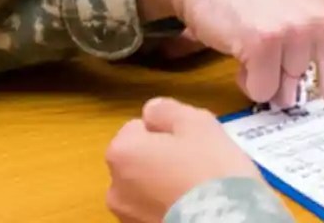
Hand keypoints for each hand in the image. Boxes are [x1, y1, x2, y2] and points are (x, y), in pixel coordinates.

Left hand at [106, 98, 260, 222]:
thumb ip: (167, 110)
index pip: (138, 127)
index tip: (190, 141)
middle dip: (161, 160)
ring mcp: (128, 217)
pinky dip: (170, 208)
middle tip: (196, 164)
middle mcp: (115, 188)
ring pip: (147, 189)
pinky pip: (156, 211)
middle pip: (139, 161)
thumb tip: (152, 112)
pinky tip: (194, 208)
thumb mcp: (196, 123)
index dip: (166, 131)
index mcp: (121, 152)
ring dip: (164, 186)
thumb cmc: (209, 169)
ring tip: (197, 190)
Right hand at [139, 0, 323, 119]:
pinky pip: (261, 91)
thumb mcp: (297, 11)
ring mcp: (295, 32)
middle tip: (276, 56)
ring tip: (252, 43)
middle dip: (300, 87)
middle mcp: (323, 22)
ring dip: (266, 79)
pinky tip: (239, 47)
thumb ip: (319, 47)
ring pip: (288, 93)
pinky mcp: (265, 42)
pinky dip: (247, 79)